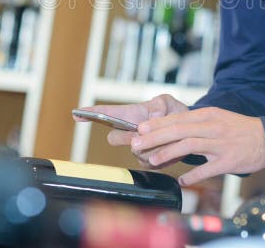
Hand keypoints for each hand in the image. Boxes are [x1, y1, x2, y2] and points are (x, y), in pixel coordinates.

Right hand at [73, 95, 188, 167]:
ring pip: (135, 151)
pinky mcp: (147, 161)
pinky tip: (169, 148)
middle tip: (139, 133)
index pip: (105, 114)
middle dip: (125, 137)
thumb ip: (159, 105)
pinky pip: (148, 162)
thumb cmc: (172, 112)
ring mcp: (136, 148)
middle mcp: (128, 132)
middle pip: (113, 138)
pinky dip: (161, 154)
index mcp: (128, 114)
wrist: (188, 131)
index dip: (90, 114)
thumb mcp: (167, 102)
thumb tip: (151, 118)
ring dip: (151, 144)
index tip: (77, 114)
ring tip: (166, 137)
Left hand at [132, 106, 264, 185]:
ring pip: (189, 145)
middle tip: (137, 143)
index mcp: (208, 115)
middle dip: (155, 136)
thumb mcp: (217, 118)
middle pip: (179, 130)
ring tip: (152, 159)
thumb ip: (195, 123)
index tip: (140, 128)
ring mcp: (220, 144)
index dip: (157, 124)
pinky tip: (182, 180)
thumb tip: (171, 129)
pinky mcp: (228, 161)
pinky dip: (193, 174)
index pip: (178, 118)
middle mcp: (213, 127)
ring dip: (168, 152)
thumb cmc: (238, 129)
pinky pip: (207, 168)